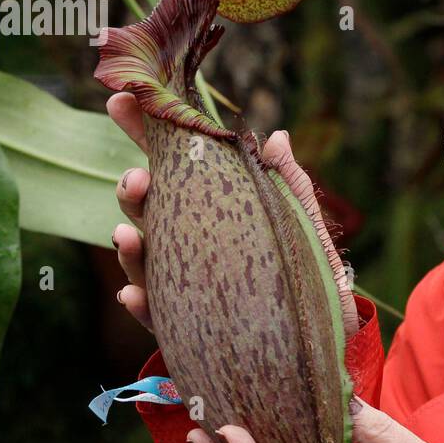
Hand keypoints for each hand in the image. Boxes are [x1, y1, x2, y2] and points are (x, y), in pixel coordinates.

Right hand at [105, 92, 314, 333]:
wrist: (322, 341)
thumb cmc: (309, 275)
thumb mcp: (304, 227)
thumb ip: (289, 185)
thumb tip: (278, 136)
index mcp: (209, 207)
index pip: (171, 166)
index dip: (143, 132)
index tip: (121, 101)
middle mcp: (186, 242)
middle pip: (145, 209)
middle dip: (133, 190)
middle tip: (139, 179)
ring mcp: (180, 283)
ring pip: (141, 259)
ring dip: (127, 245)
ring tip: (126, 234)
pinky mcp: (185, 327)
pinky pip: (155, 316)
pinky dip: (141, 304)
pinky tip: (133, 294)